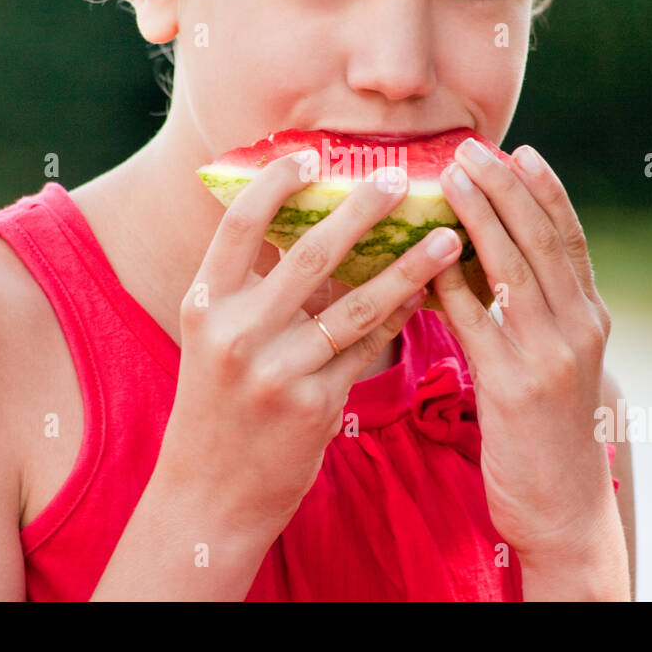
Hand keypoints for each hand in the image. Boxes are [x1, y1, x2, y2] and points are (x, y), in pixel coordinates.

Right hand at [159, 151, 462, 539]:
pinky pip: (369, 348)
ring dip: (408, 265)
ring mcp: (277, 372)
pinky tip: (429, 292)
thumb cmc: (217, 406)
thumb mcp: (214, 341)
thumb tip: (311, 229)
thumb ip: (252, 290)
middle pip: (309, 254)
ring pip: (356, 303)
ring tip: (447, 235)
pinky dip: (401, 316)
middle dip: (361, 209)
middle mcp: (236, 333)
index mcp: (204, 304)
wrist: (208, 496)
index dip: (276, 183)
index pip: (240, 225)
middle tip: (400, 176)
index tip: (313, 154)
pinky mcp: (314, 406)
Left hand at [430, 138, 618, 561]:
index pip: (570, 239)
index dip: (546, 191)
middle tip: (472, 147)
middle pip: (541, 240)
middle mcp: (580, 329)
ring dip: (480, 217)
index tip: (520, 149)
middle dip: (506, 188)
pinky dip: (451, 283)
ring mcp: (551, 356)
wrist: (563, 507)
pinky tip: (425, 254)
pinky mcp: (516, 387)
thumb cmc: (547, 430)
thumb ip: (534, 314)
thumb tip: (484, 262)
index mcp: (591, 318)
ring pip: (513, 269)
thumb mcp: (556, 362)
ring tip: (450, 178)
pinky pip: (477, 321)